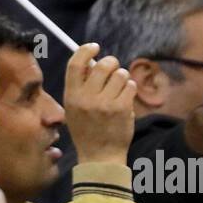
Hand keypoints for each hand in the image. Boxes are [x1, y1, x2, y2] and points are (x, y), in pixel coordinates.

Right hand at [61, 43, 135, 165]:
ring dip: (122, 78)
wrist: (100, 156)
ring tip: (119, 89)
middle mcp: (87, 98)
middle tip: (113, 69)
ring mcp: (105, 103)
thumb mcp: (73, 109)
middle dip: (111, 63)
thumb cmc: (87, 130)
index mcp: (71, 96)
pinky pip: (130, 86)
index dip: (85, 50)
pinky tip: (125, 98)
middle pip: (102, 65)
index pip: (75, 64)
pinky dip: (129, 89)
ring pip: (120, 74)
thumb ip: (79, 87)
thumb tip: (90, 61)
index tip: (94, 47)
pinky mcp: (122, 109)